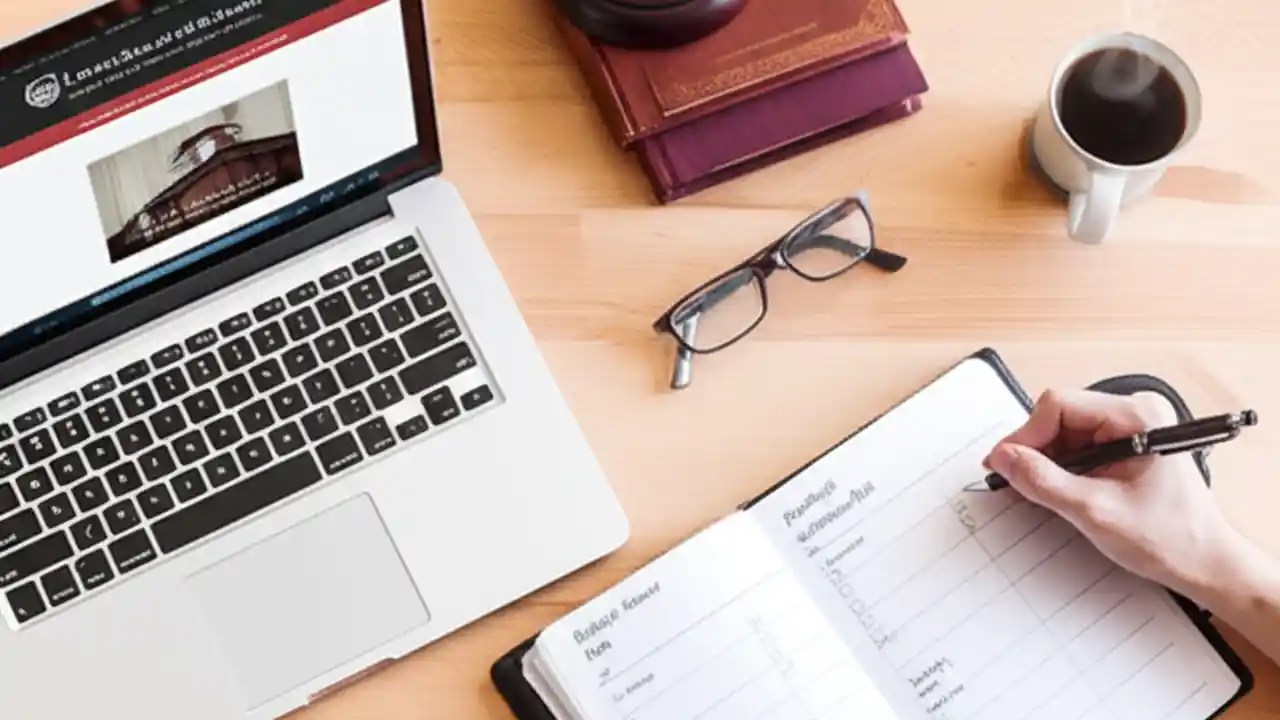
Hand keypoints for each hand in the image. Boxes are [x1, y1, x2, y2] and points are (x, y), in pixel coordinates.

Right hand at [983, 390, 1235, 597]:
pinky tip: (1060, 489)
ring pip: (1064, 429)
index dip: (1026, 435)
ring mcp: (1131, 426)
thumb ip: (1043, 481)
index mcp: (1138, 417)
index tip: (1005, 465)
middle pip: (1059, 414)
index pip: (1059, 405)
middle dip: (1034, 448)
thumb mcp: (1094, 511)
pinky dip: (1061, 465)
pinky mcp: (1126, 442)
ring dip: (1046, 459)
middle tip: (1017, 481)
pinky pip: (1078, 442)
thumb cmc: (1169, 538)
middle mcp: (1136, 412)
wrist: (1203, 561)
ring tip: (1043, 491)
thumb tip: (1003, 458)